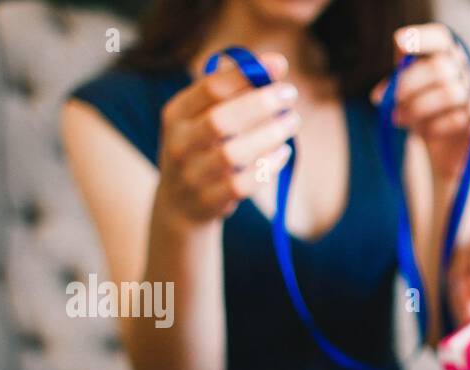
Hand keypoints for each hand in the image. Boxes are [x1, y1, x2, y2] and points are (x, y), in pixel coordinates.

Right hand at [157, 53, 297, 224]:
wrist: (180, 205)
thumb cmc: (203, 150)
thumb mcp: (204, 117)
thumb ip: (236, 89)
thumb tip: (277, 63)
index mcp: (176, 113)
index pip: (210, 88)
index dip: (246, 75)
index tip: (279, 66)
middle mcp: (179, 143)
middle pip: (220, 119)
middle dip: (260, 104)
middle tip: (289, 94)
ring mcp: (193, 174)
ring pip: (233, 154)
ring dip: (269, 135)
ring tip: (292, 122)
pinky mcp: (209, 201)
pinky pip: (243, 184)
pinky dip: (267, 167)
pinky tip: (284, 152)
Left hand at [371, 24, 469, 180]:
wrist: (443, 154)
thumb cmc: (422, 116)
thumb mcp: (403, 98)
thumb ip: (394, 88)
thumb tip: (380, 96)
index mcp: (450, 57)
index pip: (441, 38)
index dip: (422, 38)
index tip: (401, 43)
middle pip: (439, 67)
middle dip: (410, 86)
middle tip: (392, 109)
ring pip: (450, 93)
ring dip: (419, 109)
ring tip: (400, 121)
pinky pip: (464, 119)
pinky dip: (439, 127)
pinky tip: (426, 133)